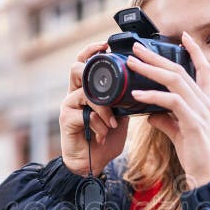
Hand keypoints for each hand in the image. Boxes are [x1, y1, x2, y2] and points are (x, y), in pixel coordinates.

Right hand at [60, 41, 129, 176]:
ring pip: (84, 92)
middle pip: (76, 69)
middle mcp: (74, 94)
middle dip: (92, 69)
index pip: (84, 62)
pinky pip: (85, 114)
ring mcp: (68, 106)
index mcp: (86, 90)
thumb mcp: (120, 115)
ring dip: (103, 105)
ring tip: (113, 120)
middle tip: (108, 75)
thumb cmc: (105, 138)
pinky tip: (105, 132)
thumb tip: (143, 84)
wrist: (93, 164)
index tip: (105, 45)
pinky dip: (99, 123)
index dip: (91, 51)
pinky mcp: (66, 121)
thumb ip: (125, 99)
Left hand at [127, 33, 209, 187]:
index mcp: (204, 103)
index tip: (183, 37)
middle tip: (138, 49)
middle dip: (158, 57)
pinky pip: (172, 102)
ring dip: (151, 70)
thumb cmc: (197, 157)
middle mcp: (204, 103)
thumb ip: (166, 122)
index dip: (194, 52)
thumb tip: (151, 114)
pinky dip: (153, 95)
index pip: (202, 69)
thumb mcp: (179, 135)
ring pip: (175, 80)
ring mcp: (200, 111)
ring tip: (133, 64)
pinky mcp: (193, 123)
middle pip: (181, 70)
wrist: (209, 177)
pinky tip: (137, 94)